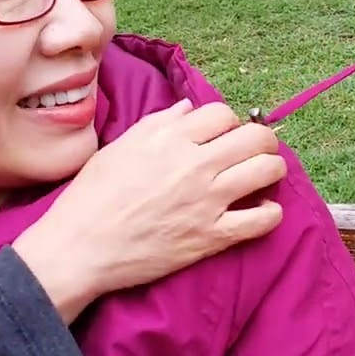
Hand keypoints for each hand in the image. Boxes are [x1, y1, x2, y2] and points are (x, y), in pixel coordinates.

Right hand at [14, 98, 287, 319]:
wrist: (81, 247)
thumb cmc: (92, 196)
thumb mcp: (119, 147)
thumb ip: (158, 123)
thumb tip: (188, 108)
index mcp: (170, 139)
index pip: (222, 114)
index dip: (228, 121)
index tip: (223, 134)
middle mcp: (195, 165)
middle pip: (255, 137)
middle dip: (262, 139)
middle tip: (256, 150)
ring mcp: (207, 202)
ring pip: (267, 171)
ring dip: (273, 169)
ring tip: (265, 174)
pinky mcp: (212, 237)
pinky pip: (262, 221)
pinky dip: (271, 213)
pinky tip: (264, 210)